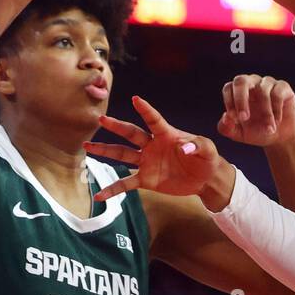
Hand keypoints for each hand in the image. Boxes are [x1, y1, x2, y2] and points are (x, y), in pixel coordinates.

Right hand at [86, 95, 219, 199]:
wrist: (204, 179)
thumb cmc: (206, 159)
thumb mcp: (207, 150)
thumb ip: (197, 146)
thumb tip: (184, 148)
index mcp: (167, 134)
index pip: (154, 120)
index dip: (146, 110)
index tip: (136, 99)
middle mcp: (152, 145)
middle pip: (131, 133)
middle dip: (116, 126)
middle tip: (101, 119)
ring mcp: (146, 162)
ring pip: (122, 154)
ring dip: (105, 150)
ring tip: (87, 146)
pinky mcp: (146, 179)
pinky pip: (125, 183)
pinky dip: (112, 190)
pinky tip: (99, 196)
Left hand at [218, 74, 294, 145]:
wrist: (281, 137)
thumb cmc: (258, 132)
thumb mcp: (240, 134)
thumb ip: (227, 128)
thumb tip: (225, 117)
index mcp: (237, 92)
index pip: (229, 88)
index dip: (229, 102)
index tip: (234, 119)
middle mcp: (251, 83)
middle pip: (241, 81)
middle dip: (240, 100)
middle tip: (244, 118)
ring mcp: (267, 83)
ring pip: (262, 90)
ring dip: (265, 112)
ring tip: (269, 129)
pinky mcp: (283, 87)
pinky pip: (277, 93)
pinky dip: (276, 109)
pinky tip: (277, 121)